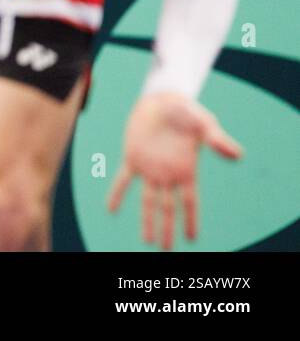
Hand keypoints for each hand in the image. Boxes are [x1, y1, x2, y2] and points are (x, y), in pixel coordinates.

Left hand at [106, 91, 241, 249]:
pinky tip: (111, 209)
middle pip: (168, 208)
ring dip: (147, 220)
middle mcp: (168, 175)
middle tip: (166, 250)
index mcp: (186, 171)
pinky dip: (118, 193)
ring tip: (147, 241)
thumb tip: (238, 154)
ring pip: (148, 200)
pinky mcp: (133, 157)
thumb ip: (218, 140)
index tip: (192, 239)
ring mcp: (150, 168)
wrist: (163, 100)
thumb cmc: (187, 113)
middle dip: (167, 228)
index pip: (189, 202)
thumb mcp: (205, 125)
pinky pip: (124, 179)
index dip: (191, 220)